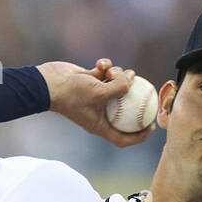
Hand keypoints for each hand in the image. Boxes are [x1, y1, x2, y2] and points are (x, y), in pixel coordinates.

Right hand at [37, 58, 155, 147]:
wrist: (49, 83)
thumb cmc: (71, 94)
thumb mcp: (98, 92)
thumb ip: (119, 86)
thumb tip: (133, 78)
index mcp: (100, 126)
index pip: (123, 138)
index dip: (139, 136)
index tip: (152, 126)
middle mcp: (99, 113)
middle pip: (124, 111)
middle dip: (134, 99)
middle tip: (145, 89)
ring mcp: (95, 97)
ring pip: (116, 86)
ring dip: (118, 75)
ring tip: (113, 71)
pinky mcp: (91, 82)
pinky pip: (105, 74)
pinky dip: (105, 67)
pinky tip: (102, 63)